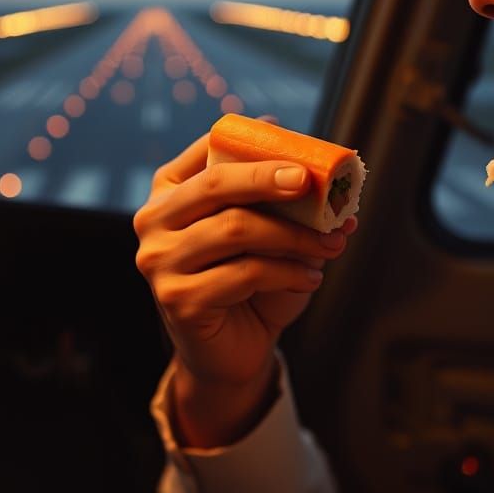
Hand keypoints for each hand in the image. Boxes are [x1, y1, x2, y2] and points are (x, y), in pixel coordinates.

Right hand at [134, 129, 356, 442]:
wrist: (233, 349)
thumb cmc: (251, 280)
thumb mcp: (268, 231)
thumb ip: (287, 202)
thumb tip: (340, 186)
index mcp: (171, 188)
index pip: (208, 150)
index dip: (251, 144)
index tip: (295, 151)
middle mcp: (153, 219)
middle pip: (215, 184)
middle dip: (267, 178)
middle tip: (309, 183)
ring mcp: (159, 261)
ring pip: (235, 229)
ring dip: (293, 235)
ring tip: (330, 244)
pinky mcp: (177, 299)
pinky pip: (244, 273)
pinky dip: (288, 272)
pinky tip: (311, 277)